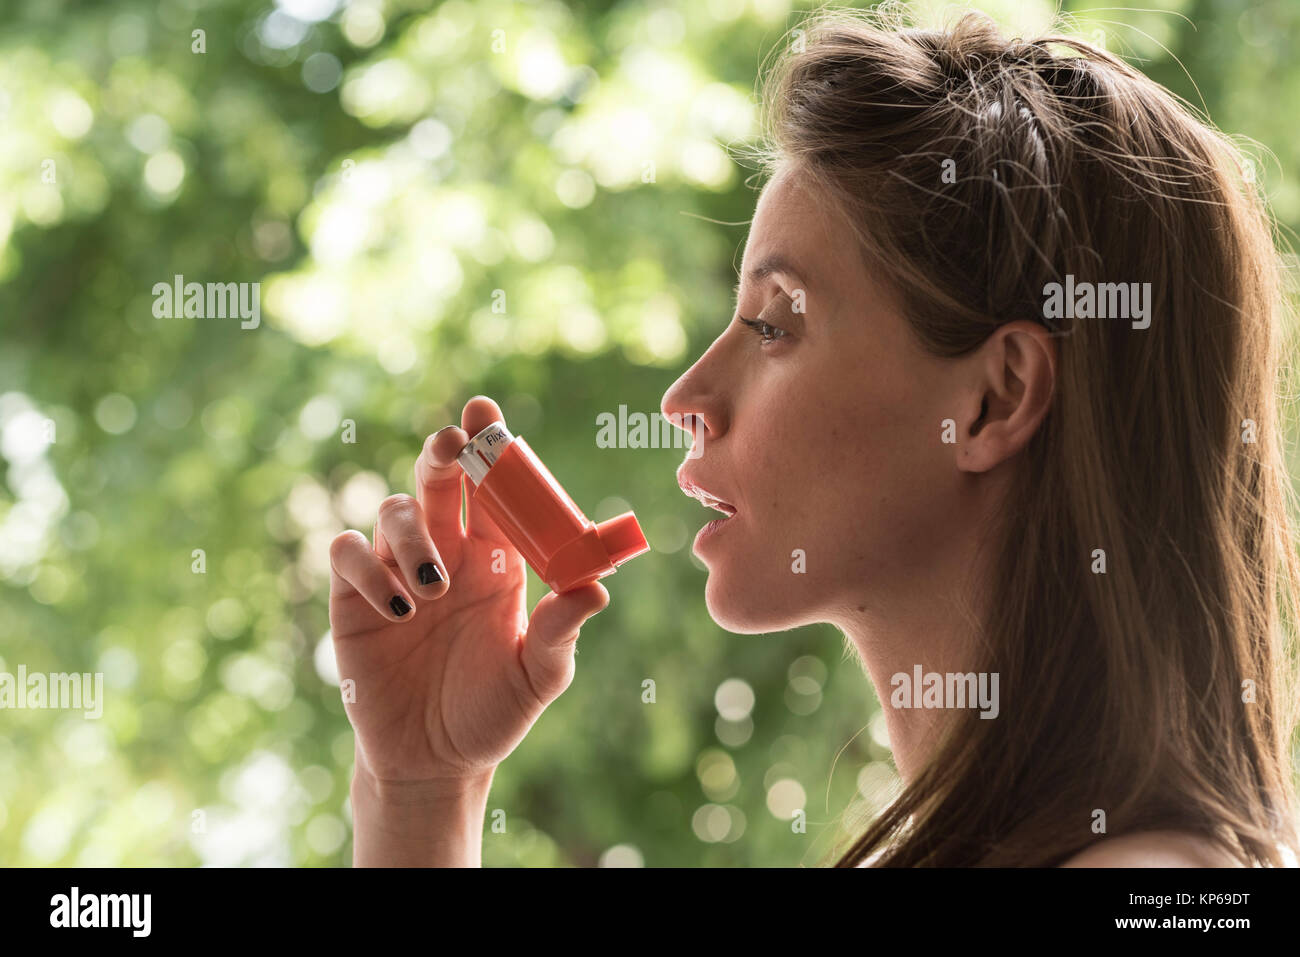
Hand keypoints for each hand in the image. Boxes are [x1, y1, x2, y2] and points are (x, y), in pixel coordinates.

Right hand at [328, 395, 609, 787]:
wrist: (435, 762)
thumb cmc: (492, 714)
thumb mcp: (538, 678)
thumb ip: (560, 633)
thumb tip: (596, 590)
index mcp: (496, 559)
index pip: (496, 490)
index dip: (491, 448)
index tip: (488, 415)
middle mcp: (447, 553)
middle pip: (438, 479)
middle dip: (444, 453)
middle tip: (453, 446)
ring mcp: (397, 572)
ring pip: (393, 511)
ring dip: (413, 534)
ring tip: (433, 588)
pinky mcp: (354, 599)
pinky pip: (347, 553)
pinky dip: (367, 567)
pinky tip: (396, 607)